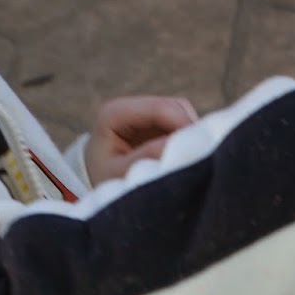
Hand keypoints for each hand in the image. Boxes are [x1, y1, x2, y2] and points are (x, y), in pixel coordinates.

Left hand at [84, 95, 198, 185]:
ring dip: (190, 135)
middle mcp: (129, 106)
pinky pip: (182, 124)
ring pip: (182, 114)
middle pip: (175, 107)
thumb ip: (147, 156)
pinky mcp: (154, 124)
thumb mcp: (120, 174)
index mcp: (114, 113)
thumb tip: (180, 143)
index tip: (198, 150)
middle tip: (199, 159)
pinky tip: (185, 158)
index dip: (184, 125)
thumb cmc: (103, 182)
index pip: (160, 108)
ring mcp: (143, 113)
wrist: (95, 188)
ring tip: (190, 161)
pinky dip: (187, 139)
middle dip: (189, 130)